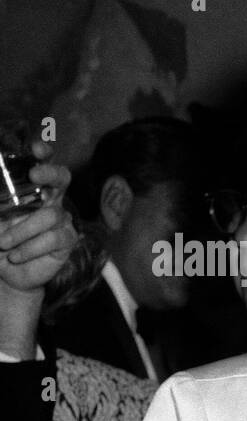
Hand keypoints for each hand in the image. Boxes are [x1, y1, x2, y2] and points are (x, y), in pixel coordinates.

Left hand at [0, 146, 76, 294]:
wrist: (6, 272)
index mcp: (31, 190)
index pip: (42, 165)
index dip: (44, 153)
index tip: (35, 148)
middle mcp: (50, 201)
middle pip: (62, 178)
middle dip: (50, 173)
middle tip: (34, 175)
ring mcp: (61, 221)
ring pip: (49, 215)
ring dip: (21, 230)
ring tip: (3, 243)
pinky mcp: (67, 240)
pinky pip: (53, 238)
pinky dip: (30, 247)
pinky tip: (16, 255)